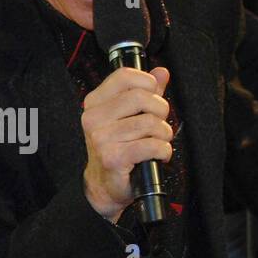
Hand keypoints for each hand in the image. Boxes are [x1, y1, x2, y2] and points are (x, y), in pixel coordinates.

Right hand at [82, 66, 172, 221]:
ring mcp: (101, 138)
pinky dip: (163, 150)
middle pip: (141, 97)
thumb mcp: (128, 116)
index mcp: (95, 103)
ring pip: (150, 123)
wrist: (104, 184)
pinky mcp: (113, 157)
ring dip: (163, 134)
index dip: (148, 82)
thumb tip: (161, 72)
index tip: (153, 96)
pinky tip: (158, 154)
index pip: (125, 76)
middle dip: (160, 110)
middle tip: (158, 123)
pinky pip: (151, 145)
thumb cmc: (118, 148)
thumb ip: (145, 92)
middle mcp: (94, 118)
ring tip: (158, 142)